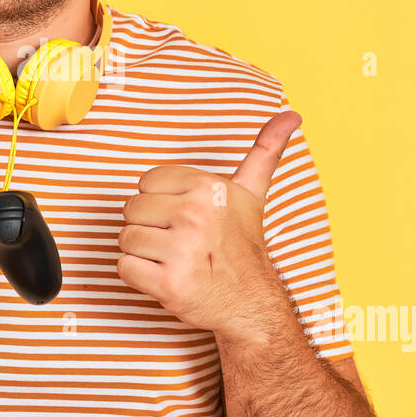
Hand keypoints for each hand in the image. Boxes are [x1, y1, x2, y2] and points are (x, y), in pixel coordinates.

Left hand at [116, 110, 302, 340]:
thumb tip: (292, 114)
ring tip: (172, 258)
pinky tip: (164, 276)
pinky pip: (123, 268)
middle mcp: (193, 215)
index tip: (184, 217)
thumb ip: (265, 150)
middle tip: (178, 241)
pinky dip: (137, 276)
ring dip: (143, 252)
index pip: (146, 182)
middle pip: (131, 209)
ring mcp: (180, 251)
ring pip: (125, 239)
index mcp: (206, 187)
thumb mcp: (253, 192)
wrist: (251, 302)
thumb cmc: (243, 244)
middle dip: (149, 226)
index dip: (160, 201)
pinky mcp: (168, 284)